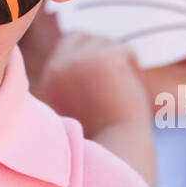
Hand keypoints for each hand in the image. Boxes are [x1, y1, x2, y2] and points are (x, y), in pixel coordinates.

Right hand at [38, 31, 153, 136]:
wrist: (120, 149)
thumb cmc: (105, 128)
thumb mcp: (79, 96)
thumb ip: (76, 70)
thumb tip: (85, 38)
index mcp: (51, 76)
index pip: (72, 40)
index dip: (90, 53)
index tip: (102, 78)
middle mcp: (60, 65)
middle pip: (89, 37)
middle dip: (104, 54)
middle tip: (114, 86)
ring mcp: (80, 60)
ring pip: (108, 42)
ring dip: (121, 63)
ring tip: (121, 92)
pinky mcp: (105, 59)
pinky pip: (126, 49)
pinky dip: (134, 67)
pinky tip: (130, 90)